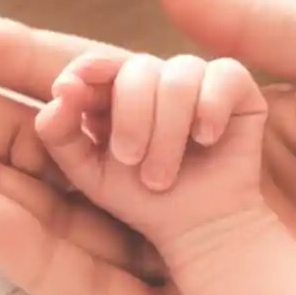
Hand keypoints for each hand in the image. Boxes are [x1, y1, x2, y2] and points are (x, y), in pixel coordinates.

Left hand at [34, 53, 266, 250]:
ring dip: (168, 128)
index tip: (69, 90)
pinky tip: (206, 139)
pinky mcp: (236, 89)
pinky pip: (225, 74)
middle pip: (137, 68)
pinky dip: (211, 106)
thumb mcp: (87, 171)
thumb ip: (59, 133)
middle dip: (132, 117)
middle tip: (131, 161)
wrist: (196, 228)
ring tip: (163, 174)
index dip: (83, 72)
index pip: (95, 66)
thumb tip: (59, 92)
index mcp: (112, 94)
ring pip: (178, 74)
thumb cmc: (139, 200)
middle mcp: (153, 80)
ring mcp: (194, 81)